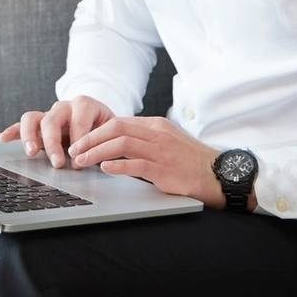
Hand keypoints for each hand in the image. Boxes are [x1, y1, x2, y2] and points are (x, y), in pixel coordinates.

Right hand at [0, 96, 115, 168]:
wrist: (102, 120)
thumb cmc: (107, 130)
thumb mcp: (112, 133)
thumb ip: (106, 144)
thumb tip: (99, 161)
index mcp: (85, 104)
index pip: (79, 119)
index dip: (79, 140)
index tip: (79, 161)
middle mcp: (64, 106)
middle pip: (53, 119)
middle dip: (54, 142)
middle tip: (57, 163)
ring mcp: (49, 114)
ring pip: (33, 118)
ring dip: (30, 135)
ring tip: (31, 152)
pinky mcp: (39, 123)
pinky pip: (23, 124)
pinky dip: (13, 131)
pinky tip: (4, 138)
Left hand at [67, 116, 226, 207]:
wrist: (222, 175)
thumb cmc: (193, 162)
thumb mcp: (168, 143)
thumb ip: (145, 141)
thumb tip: (116, 144)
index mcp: (156, 126)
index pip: (119, 121)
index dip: (95, 131)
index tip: (80, 141)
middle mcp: (158, 134)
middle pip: (116, 128)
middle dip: (90, 138)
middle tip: (74, 150)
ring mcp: (162, 151)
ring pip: (121, 143)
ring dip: (96, 152)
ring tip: (81, 161)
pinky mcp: (165, 170)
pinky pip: (136, 164)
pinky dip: (117, 166)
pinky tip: (104, 169)